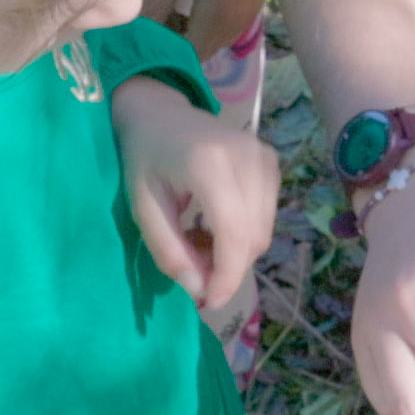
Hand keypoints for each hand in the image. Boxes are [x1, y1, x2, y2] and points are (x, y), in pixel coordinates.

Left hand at [114, 74, 277, 327]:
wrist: (159, 112)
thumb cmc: (144, 157)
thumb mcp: (143, 207)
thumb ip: (169, 251)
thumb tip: (200, 292)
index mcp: (209, 164)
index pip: (234, 232)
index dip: (227, 276)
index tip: (209, 302)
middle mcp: (247, 158)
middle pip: (254, 237)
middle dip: (228, 268)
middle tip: (193, 271)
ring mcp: (264, 158)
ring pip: (264, 231)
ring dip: (235, 253)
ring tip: (199, 243)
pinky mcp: (271, 162)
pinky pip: (267, 216)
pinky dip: (243, 234)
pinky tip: (214, 226)